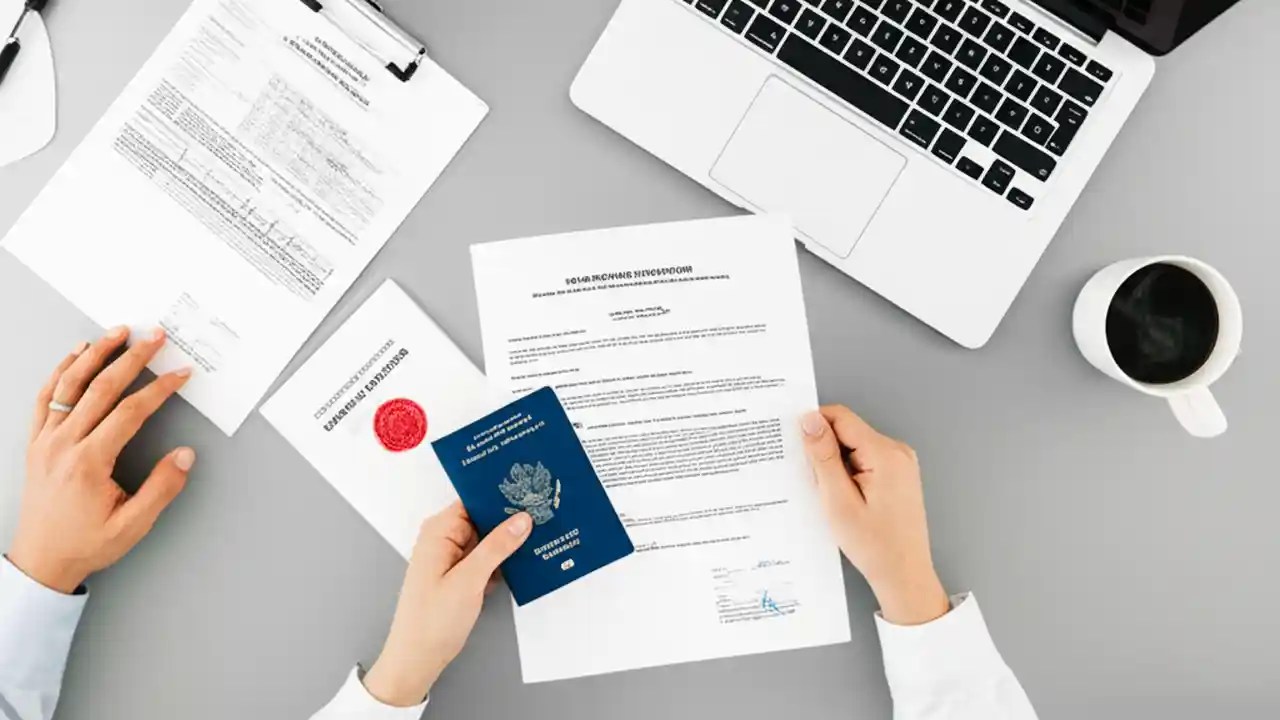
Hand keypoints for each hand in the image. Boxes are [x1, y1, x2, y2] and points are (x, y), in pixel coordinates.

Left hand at [7, 326, 193, 593]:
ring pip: (70, 385)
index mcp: (88, 463)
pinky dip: (61, 371)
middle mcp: (63, 445)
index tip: (180, 375)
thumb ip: (162, 489)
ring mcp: (45, 441)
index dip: (159, 390)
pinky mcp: (36, 442)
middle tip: (154, 338)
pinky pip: (46, 397)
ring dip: (95, 354)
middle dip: (132, 359)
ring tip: (117, 332)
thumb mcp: (132, 525)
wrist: (41, 561)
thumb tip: (186, 455)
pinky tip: (76, 354)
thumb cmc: (86, 544)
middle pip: (100, 389)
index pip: (129, 412)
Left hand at [363, 503, 532, 706]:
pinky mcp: (461, 574)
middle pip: (483, 518)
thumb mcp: (469, 580)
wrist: (418, 658)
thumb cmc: (432, 621)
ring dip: (509, 543)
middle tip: (543, 517)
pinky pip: (487, 558)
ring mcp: (453, 557)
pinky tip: (523, 562)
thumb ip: (496, 547)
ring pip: (488, 539)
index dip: (500, 496)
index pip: (474, 500)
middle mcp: (443, 539)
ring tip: (539, 539)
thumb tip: (521, 519)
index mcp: (438, 531)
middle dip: (510, 520)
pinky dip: (502, 561)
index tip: (530, 494)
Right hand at [801, 405, 948, 625]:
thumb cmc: (874, 545)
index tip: (794, 444)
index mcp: (885, 454)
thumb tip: (810, 419)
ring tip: (830, 495)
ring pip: (855, 446)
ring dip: (836, 464)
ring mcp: (901, 463)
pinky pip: (865, 460)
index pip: (841, 418)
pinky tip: (843, 497)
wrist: (904, 575)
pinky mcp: (898, 474)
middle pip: (848, 431)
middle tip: (813, 482)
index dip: (814, 426)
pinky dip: (848, 472)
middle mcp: (897, 451)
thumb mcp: (838, 501)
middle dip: (825, 450)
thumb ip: (823, 457)